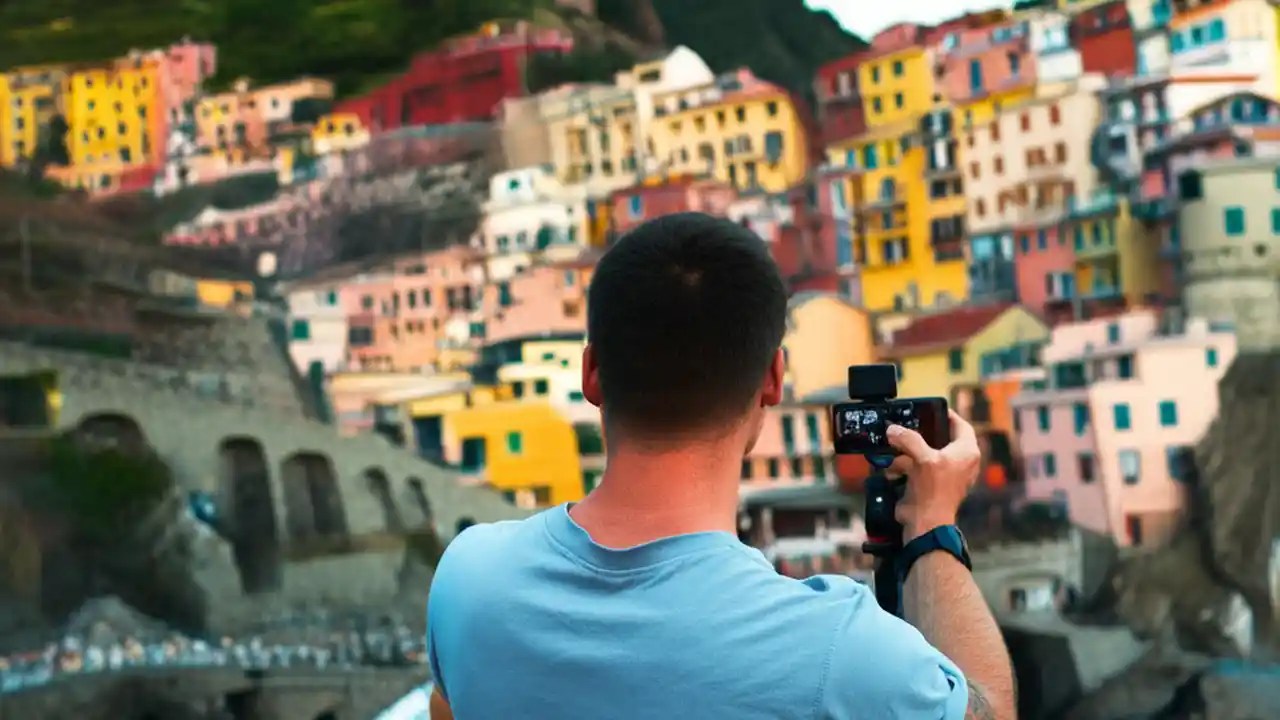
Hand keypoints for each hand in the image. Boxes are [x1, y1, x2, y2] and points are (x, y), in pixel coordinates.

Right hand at [884, 410, 980, 540]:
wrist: (926, 524)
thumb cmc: (934, 492)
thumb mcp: (921, 458)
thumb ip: (908, 439)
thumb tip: (894, 430)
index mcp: (967, 452)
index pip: (961, 425)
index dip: (948, 415)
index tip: (932, 409)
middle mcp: (960, 462)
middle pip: (939, 439)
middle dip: (919, 435)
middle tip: (906, 428)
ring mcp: (946, 475)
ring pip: (925, 453)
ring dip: (907, 452)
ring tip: (893, 449)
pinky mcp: (932, 486)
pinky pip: (917, 468)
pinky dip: (904, 466)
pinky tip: (892, 467)